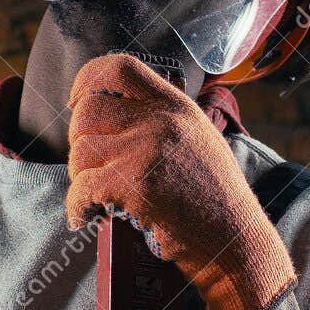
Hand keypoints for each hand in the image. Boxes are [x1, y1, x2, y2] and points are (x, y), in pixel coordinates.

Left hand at [65, 53, 294, 309]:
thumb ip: (162, 120)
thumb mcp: (199, 139)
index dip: (88, 79)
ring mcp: (147, 150)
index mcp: (176, 106)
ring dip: (78, 177)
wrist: (234, 241)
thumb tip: (113, 110)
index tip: (76, 101)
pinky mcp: (135, 185)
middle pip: (88, 111)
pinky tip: (83, 217)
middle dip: (77, 140)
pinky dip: (76, 206)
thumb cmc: (214, 199)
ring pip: (80, 152)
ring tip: (92, 196)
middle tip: (87, 166)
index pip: (120, 68)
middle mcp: (161, 121)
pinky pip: (82, 188)